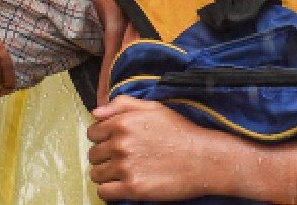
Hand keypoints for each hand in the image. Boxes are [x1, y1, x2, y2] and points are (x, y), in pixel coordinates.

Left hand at [87, 96, 237, 201]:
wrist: (204, 159)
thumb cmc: (181, 133)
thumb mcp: (154, 108)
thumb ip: (123, 105)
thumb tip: (96, 112)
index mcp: (124, 123)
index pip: (93, 133)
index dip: (102, 138)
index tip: (113, 143)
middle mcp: (121, 144)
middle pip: (93, 154)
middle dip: (105, 156)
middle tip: (123, 158)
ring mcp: (125, 167)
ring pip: (96, 174)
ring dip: (107, 174)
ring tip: (125, 171)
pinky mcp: (132, 188)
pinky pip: (104, 192)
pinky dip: (110, 190)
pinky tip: (124, 184)